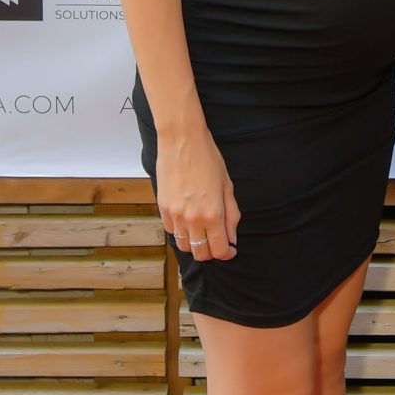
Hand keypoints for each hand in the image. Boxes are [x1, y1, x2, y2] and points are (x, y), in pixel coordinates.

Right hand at [156, 131, 240, 261]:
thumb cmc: (208, 159)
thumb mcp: (227, 186)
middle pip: (200, 254)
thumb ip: (231, 214)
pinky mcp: (162, 208)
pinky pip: (171, 231)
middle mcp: (192, 219)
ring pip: (183, 245)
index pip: (218, 250)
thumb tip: (232, 237)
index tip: (230, 249)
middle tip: (217, 242)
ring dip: (194, 244)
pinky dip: (180, 231)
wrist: (182, 140)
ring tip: (202, 231)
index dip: (227, 254)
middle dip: (211, 252)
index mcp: (213, 214)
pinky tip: (188, 220)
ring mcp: (175, 215)